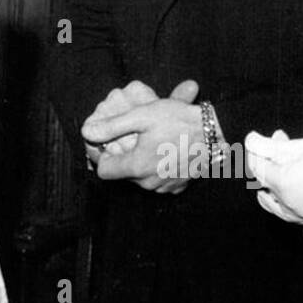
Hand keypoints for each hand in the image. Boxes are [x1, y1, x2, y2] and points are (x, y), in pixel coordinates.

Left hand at [84, 80, 200, 193]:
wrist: (216, 132)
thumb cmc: (179, 121)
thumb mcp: (142, 116)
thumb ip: (111, 126)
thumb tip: (86, 132)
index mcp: (137, 167)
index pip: (104, 171)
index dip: (102, 156)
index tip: (107, 142)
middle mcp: (149, 183)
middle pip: (122, 173)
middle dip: (123, 156)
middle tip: (133, 135)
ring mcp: (165, 187)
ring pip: (140, 177)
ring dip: (140, 162)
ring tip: (151, 141)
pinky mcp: (178, 186)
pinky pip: (157, 181)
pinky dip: (157, 168)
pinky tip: (164, 151)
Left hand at [245, 130, 302, 221]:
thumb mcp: (301, 147)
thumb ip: (270, 145)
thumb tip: (250, 140)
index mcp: (280, 184)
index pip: (255, 166)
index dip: (255, 150)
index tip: (259, 139)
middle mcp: (285, 205)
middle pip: (262, 183)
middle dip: (264, 164)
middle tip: (276, 147)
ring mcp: (298, 216)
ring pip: (273, 200)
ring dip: (273, 182)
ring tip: (286, 163)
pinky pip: (287, 210)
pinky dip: (285, 196)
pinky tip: (296, 182)